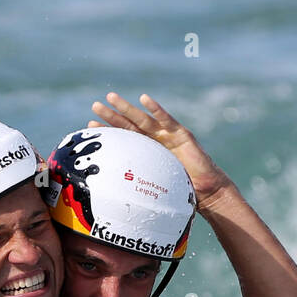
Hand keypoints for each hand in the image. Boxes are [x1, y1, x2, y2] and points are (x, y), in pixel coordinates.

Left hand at [89, 92, 232, 208]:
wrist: (206, 192)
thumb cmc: (180, 193)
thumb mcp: (152, 188)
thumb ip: (137, 186)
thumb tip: (112, 198)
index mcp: (147, 152)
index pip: (124, 139)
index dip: (109, 131)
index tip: (90, 126)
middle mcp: (155, 140)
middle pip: (129, 125)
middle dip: (112, 115)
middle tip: (95, 105)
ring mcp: (168, 135)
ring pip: (143, 119)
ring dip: (127, 108)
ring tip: (111, 98)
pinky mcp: (181, 134)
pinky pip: (166, 120)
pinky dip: (155, 109)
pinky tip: (144, 99)